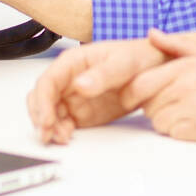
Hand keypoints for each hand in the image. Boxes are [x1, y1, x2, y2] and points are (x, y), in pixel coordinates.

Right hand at [27, 36, 166, 143]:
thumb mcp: (124, 63)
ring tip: (63, 138)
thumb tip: (79, 85)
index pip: (48, 81)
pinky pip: (62, 123)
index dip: (43, 102)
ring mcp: (74, 97)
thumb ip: (102, 74)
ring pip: (49, 113)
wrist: (154, 69)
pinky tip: (67, 137)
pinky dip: (60, 131)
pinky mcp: (81, 112)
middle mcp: (69, 79)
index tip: (47, 120)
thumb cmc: (138, 57)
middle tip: (48, 134)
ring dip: (49, 127)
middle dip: (40, 117)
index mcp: (73, 62)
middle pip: (41, 98)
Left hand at [125, 29, 195, 140]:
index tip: (137, 96)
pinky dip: (179, 132)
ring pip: (158, 121)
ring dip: (166, 120)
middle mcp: (187, 86)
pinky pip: (174, 135)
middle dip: (153, 105)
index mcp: (185, 66)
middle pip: (146, 103)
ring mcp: (194, 108)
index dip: (133, 92)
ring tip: (188, 111)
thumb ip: (176, 44)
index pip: (140, 83)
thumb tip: (151, 33)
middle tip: (171, 102)